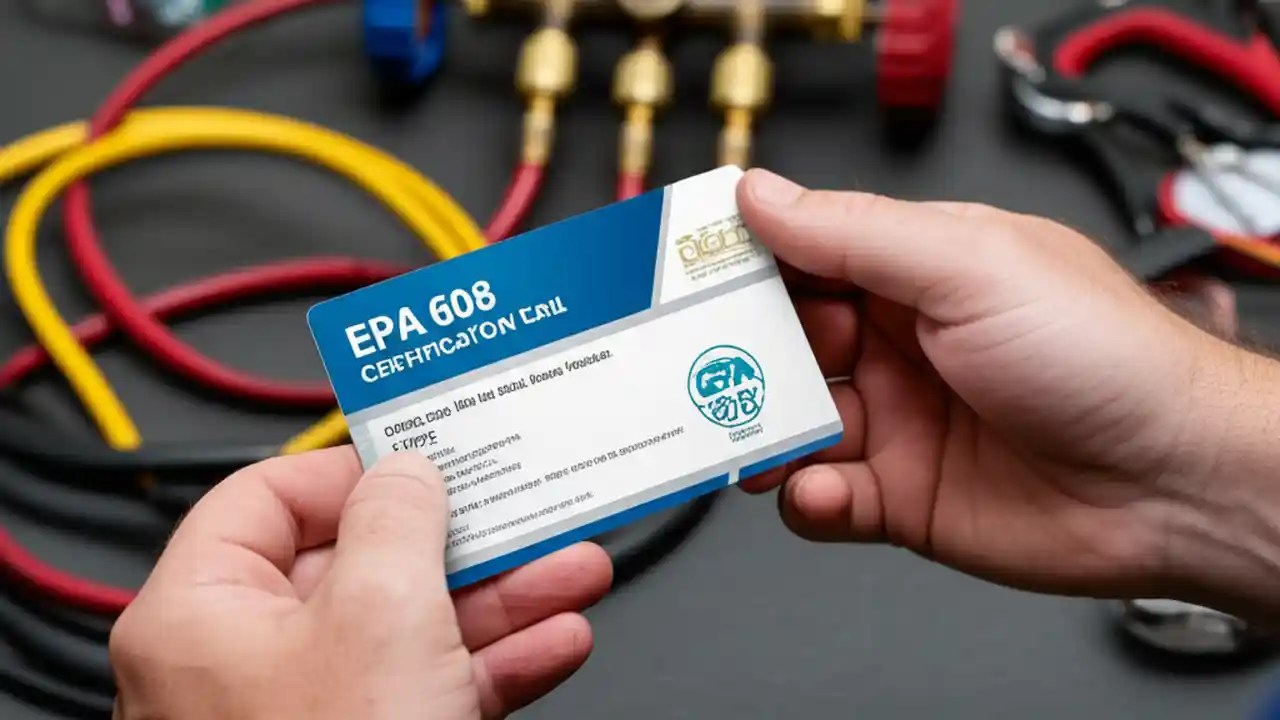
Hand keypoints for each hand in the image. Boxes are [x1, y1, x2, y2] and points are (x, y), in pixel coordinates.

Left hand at [110, 449, 611, 718]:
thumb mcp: (380, 609)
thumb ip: (397, 517)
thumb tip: (408, 472)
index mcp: (201, 612)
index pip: (270, 497)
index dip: (357, 470)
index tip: (430, 457)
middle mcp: (243, 662)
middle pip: (361, 564)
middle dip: (462, 540)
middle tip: (523, 509)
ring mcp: (307, 714)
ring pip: (410, 628)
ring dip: (500, 598)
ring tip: (571, 568)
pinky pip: (432, 688)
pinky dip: (495, 663)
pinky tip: (554, 641)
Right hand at [736, 169, 1279, 618]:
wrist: (1176, 482)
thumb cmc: (1105, 357)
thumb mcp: (967, 264)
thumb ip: (851, 232)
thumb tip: (760, 193)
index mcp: (914, 273)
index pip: (801, 256)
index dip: (739, 263)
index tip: (680, 274)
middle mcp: (898, 346)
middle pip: (781, 343)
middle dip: (736, 354)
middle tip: (698, 363)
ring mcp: (897, 424)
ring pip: (788, 424)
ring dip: (758, 431)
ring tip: (752, 438)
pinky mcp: (901, 499)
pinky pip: (822, 498)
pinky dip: (805, 498)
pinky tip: (819, 489)